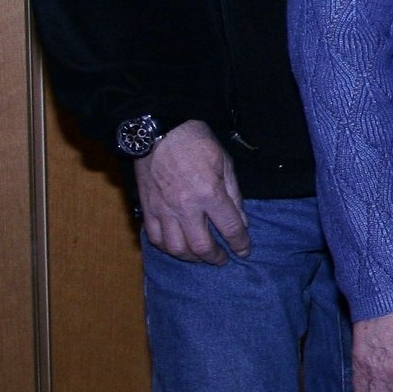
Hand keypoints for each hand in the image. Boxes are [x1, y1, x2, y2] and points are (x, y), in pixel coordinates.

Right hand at [134, 119, 248, 263]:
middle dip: (215, 258)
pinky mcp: (147, 209)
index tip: (244, 251)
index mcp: (209, 193)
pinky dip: (167, 247)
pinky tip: (177, 246)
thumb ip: (234, 194)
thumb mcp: (225, 162)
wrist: (159, 132)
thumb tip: (240, 221)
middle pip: (201, 246)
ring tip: (200, 256)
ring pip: (176, 248)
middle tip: (223, 259)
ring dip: (191, 257)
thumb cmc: (196, 142)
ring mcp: (163, 210)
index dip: (240, 243)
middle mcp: (186, 207)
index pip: (230, 228)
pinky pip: (155, 238)